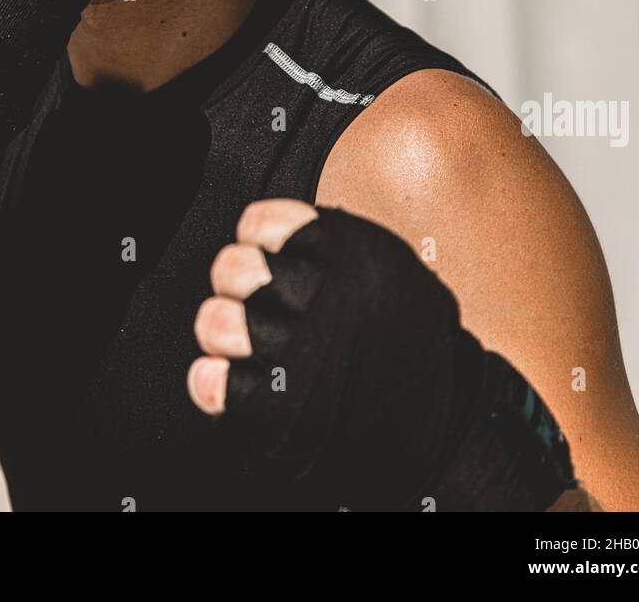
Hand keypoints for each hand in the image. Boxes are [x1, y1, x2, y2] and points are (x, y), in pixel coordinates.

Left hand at [187, 199, 579, 510]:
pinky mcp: (267, 407)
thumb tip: (282, 230)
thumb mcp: (386, 263)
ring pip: (214, 321)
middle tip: (263, 299)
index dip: (262, 237)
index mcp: (333, 252)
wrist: (429, 416)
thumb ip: (334, 240)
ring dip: (224, 330)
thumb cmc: (403, 335)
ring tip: (251, 338)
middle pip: (231, 269)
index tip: (276, 252)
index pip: (258, 222)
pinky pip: (209, 381)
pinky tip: (233, 376)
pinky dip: (213, 380)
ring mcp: (283, 352)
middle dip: (240, 281)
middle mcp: (305, 296)